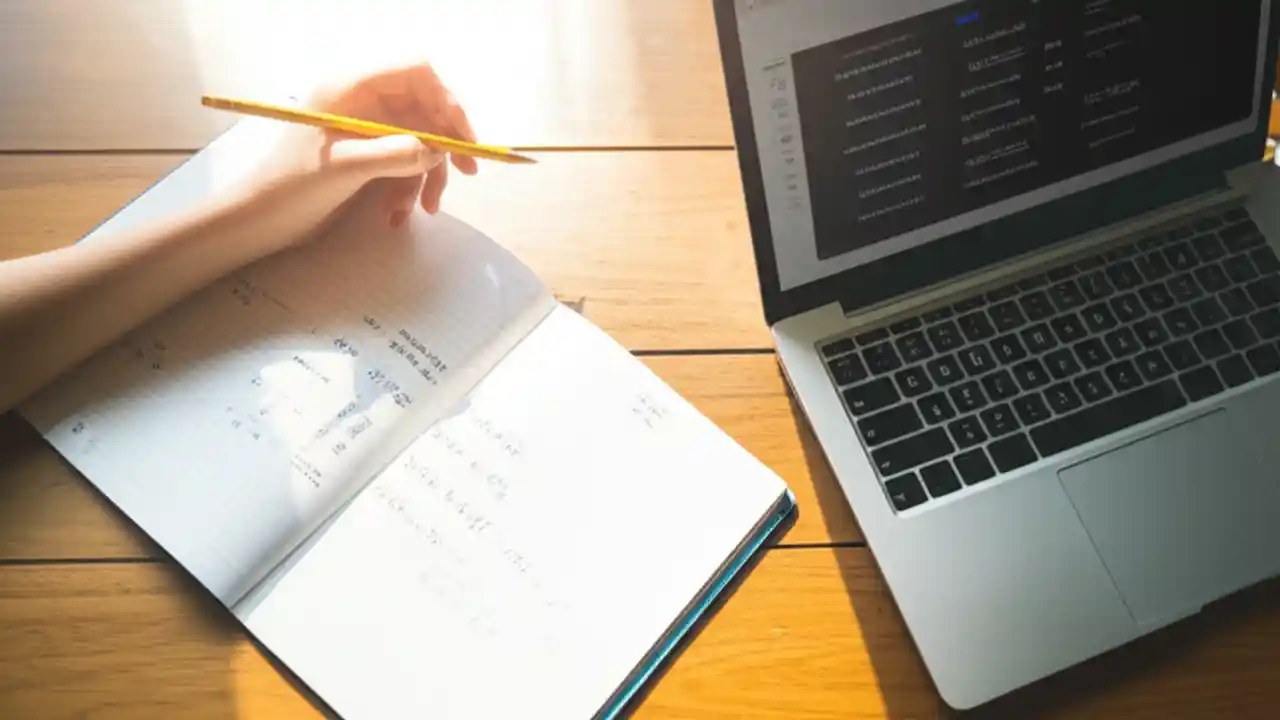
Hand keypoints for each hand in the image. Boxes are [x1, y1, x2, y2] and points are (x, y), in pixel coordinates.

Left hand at [245, 59, 479, 250]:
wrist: (259, 219)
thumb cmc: (290, 184)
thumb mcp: (344, 168)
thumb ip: (395, 154)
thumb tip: (438, 150)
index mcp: (351, 87)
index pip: (416, 73)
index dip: (447, 100)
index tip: (463, 137)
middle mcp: (363, 100)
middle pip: (424, 107)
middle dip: (445, 143)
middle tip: (468, 173)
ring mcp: (366, 128)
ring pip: (419, 140)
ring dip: (426, 175)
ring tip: (421, 210)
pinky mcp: (367, 154)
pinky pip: (404, 162)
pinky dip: (408, 187)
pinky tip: (396, 215)